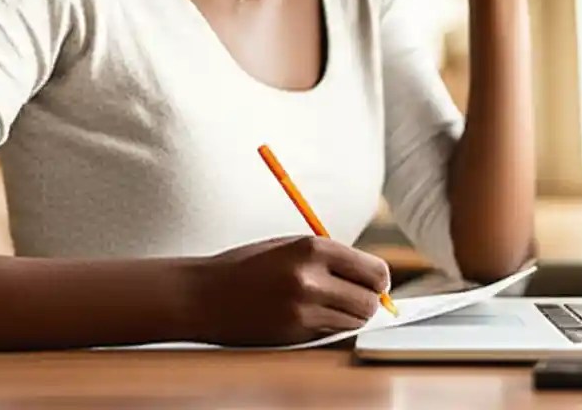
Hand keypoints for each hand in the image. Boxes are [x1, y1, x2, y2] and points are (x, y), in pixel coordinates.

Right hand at [183, 236, 390, 345]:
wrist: (203, 295)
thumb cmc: (247, 267)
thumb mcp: (291, 246)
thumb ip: (330, 258)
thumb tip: (372, 277)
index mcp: (313, 248)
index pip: (374, 270)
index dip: (378, 280)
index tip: (374, 284)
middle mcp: (312, 278)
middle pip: (370, 301)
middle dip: (369, 302)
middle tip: (357, 299)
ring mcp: (303, 309)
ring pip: (355, 321)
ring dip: (351, 317)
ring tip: (331, 307)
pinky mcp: (294, 333)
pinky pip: (332, 334)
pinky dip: (331, 328)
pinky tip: (313, 317)